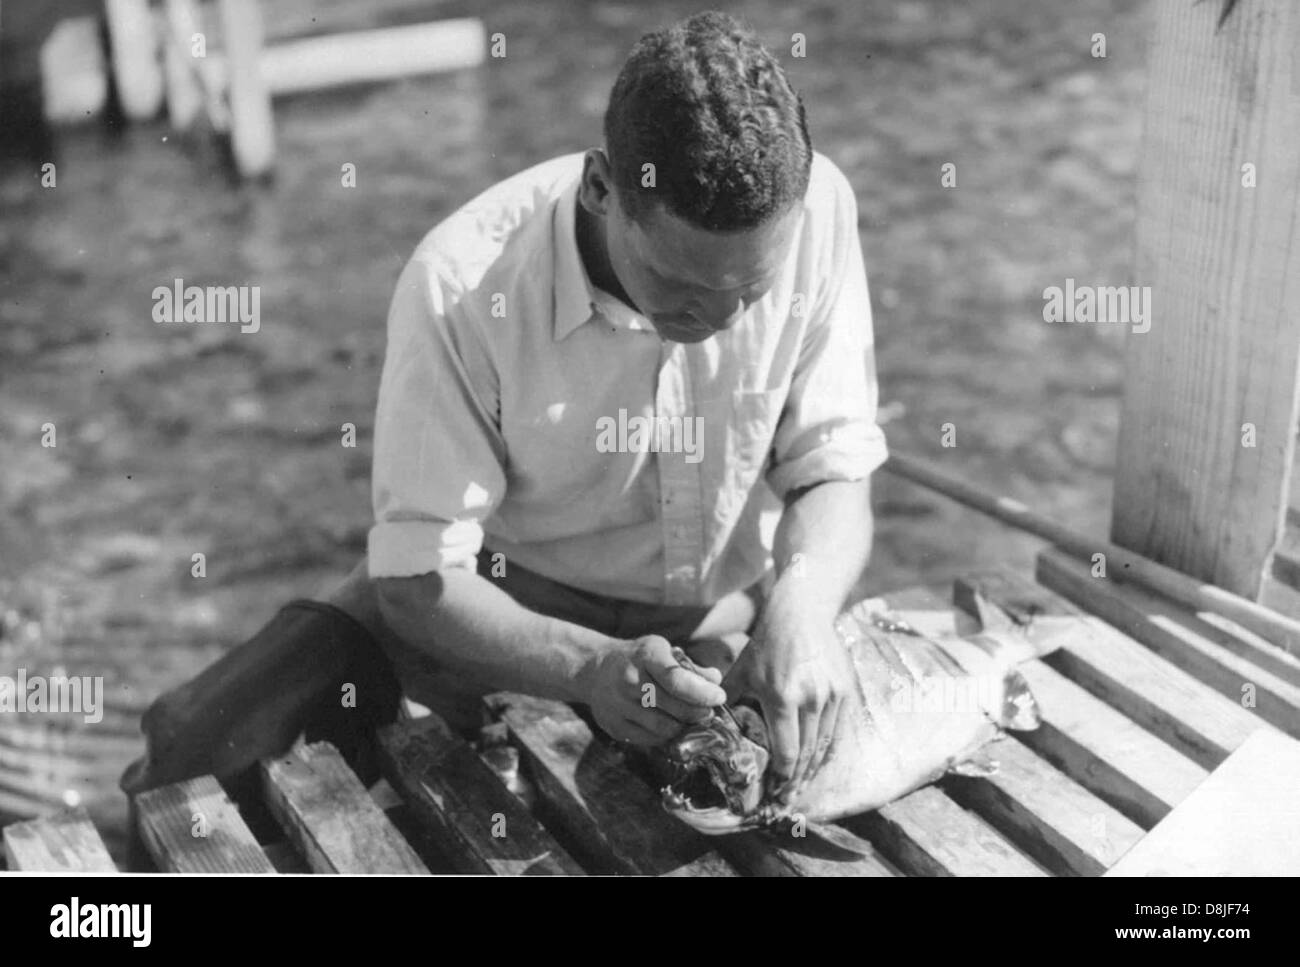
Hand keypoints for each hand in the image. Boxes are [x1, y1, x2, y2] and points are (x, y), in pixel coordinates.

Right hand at [585, 635, 726, 745]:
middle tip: (709, 712)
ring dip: (685, 727)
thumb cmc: (637, 659)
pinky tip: (672, 725)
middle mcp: (629, 680)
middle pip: (675, 707)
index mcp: (645, 655)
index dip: (702, 692)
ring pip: (665, 728)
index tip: (719, 697)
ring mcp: (619, 706)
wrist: (593, 669)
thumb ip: (689, 667)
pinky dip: (667, 736)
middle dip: (699, 713)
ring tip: (692, 720)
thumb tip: (715, 680)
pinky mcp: (614, 726)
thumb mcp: (661, 651)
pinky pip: (651, 739)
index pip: (677, 679)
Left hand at [724, 599, 854, 802]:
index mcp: (781, 696)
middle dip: (796, 782)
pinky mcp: (845, 691)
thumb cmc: (767, 643)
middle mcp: (810, 699)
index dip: (780, 778)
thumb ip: (727, 699)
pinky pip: (837, 731)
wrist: (802, 613)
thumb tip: (708, 724)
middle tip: (786, 801)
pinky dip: (827, 751)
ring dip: (813, 771)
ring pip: (825, 746)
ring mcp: (832, 696)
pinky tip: (817, 763)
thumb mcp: (742, 670)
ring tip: (800, 788)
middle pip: (807, 754)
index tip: (772, 795)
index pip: (786, 751)